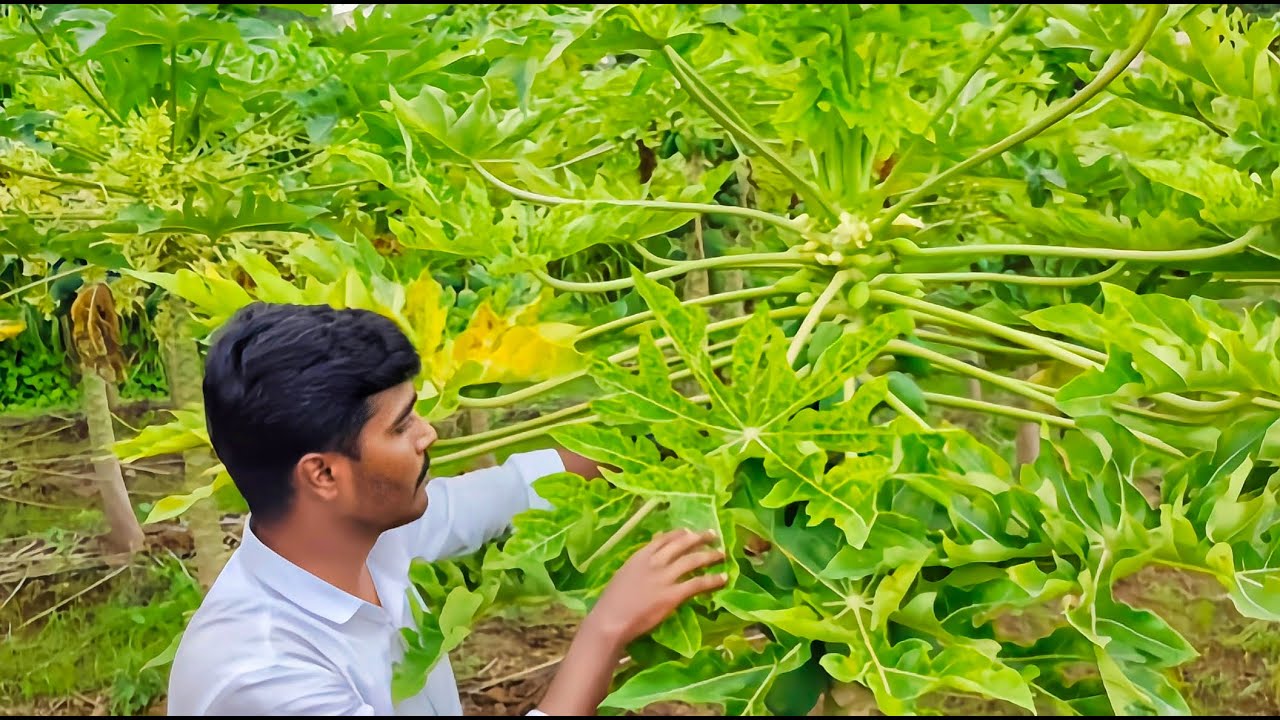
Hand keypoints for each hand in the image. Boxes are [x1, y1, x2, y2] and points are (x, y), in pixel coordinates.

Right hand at [583, 528, 727, 647]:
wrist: (611, 620)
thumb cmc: (612, 602)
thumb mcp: (624, 574)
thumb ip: (638, 565)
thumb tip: (649, 557)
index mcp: (641, 556)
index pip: (664, 538)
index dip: (680, 534)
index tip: (689, 532)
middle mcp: (655, 562)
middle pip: (683, 544)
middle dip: (700, 538)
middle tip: (713, 535)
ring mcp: (665, 578)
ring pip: (694, 561)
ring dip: (710, 556)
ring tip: (722, 554)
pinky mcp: (673, 595)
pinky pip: (698, 583)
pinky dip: (713, 580)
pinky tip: (723, 578)